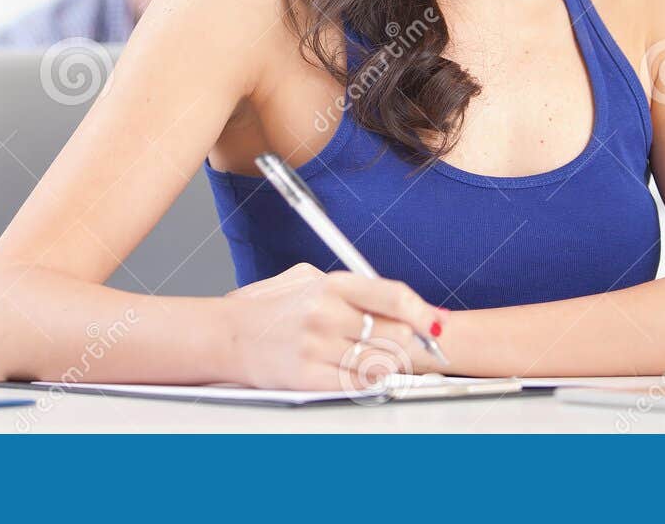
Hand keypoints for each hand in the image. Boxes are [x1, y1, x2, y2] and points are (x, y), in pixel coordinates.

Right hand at [223, 262, 444, 389]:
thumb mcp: (310, 281)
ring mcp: (317, 347)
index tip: (436, 323)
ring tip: (376, 356)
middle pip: (394, 333)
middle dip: (407, 341)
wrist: (229, 335)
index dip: (421, 311)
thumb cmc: (273, 309)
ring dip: (387, 363)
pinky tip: (359, 371)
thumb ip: (356, 290)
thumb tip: (406, 306)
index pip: (391, 297)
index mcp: (330, 284)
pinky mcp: (308, 377)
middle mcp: (325, 314)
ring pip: (380, 362)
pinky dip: (367, 380)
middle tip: (408, 344)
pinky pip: (358, 384)